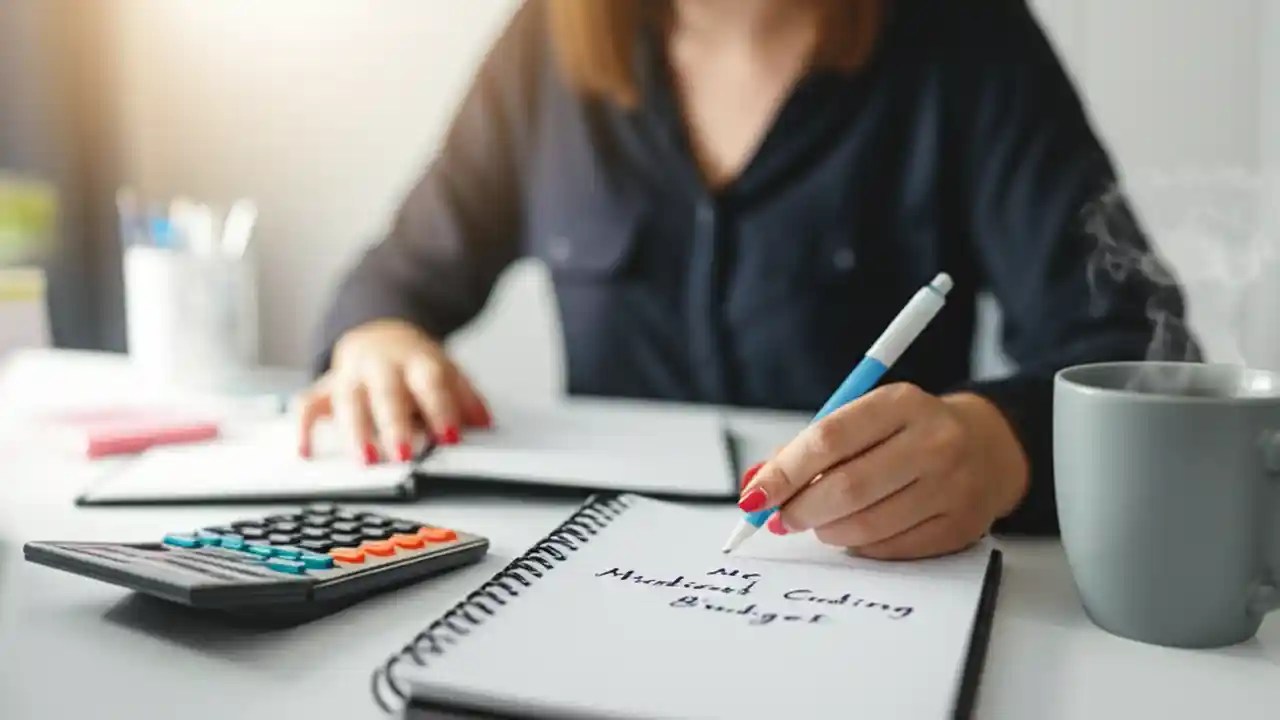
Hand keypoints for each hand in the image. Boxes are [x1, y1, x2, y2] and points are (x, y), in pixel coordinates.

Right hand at [298, 319, 490, 463]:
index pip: (430, 381)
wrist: (380, 333)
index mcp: (416, 360)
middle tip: (405, 454)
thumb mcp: (447, 371)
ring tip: (366, 460)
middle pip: (387, 393)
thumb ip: (466, 396)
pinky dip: (303, 428)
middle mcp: (381, 366)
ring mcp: (351, 376)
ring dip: (355, 431)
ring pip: (347, 400)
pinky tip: (307, 451)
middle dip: (396, 424)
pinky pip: (307, 405)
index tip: (450, 436)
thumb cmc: (415, 364)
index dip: (441, 408)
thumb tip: (484, 423)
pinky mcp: (326, 387)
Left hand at [738, 384, 1028, 559]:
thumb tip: (755, 484)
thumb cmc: (909, 432)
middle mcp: (933, 442)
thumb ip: (808, 447)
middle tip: (782, 517)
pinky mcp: (960, 527)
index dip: (783, 472)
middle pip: (845, 487)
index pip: (828, 439)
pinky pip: (890, 548)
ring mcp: (951, 487)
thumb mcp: (864, 419)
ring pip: (865, 525)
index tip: (754, 496)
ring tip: (818, 522)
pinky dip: (859, 545)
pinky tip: (855, 530)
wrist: (989, 447)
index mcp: (901, 403)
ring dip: (826, 530)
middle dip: (799, 509)